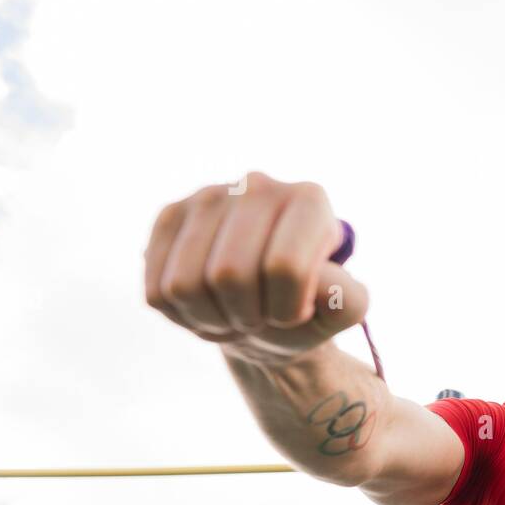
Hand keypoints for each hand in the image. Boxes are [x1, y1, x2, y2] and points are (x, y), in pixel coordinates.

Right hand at [143, 171, 368, 364]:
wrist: (264, 307)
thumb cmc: (306, 306)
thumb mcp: (339, 310)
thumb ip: (346, 301)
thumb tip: (320, 285)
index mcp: (308, 200)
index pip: (284, 268)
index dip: (287, 309)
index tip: (296, 311)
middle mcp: (255, 185)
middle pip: (229, 275)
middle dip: (247, 316)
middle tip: (260, 317)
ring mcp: (206, 196)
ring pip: (185, 285)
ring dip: (212, 319)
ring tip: (234, 312)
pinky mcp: (168, 218)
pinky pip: (158, 290)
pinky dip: (183, 316)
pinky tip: (207, 303)